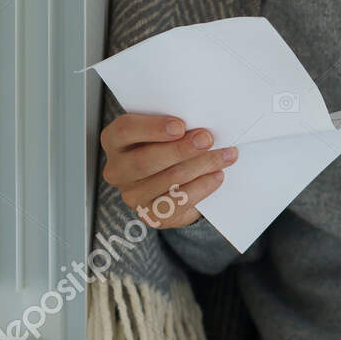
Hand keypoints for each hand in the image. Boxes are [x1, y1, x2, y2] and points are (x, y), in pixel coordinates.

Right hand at [100, 112, 237, 228]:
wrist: (173, 182)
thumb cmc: (166, 146)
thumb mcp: (164, 130)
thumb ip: (174, 125)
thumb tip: (199, 124)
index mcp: (114, 140)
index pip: (125, 131)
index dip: (152, 128)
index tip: (180, 126)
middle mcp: (117, 170)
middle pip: (145, 160)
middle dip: (180, 149)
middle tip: (207, 139)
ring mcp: (132, 195)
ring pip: (168, 180)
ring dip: (201, 165)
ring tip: (225, 155)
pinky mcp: (152, 215)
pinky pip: (178, 202)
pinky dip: (202, 187)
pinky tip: (217, 175)